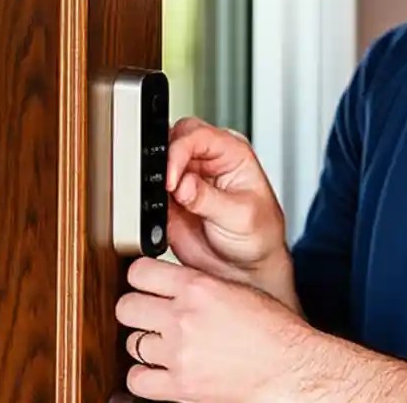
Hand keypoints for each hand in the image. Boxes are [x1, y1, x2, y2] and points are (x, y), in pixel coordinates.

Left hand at [115, 257, 312, 402]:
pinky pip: (137, 379)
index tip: (145, 285)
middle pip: (127, 307)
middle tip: (150, 316)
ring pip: (132, 342)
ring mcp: (179, 353)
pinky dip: (143, 376)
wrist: (290, 368)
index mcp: (197, 287)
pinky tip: (158, 370)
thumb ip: (197, 282)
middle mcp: (184, 317)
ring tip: (164, 345)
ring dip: (145, 344)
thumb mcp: (235, 288)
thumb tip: (167, 280)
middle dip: (137, 310)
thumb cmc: (273, 329)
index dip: (140, 278)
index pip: (139, 272)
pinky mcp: (180, 385)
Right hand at [165, 117, 295, 305]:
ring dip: (153, 181)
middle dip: (162, 160)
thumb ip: (209, 198)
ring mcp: (185, 180)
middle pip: (172, 139)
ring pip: (156, 164)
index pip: (197, 135)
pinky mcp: (169, 202)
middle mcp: (206, 161)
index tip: (172, 179)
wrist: (246, 270)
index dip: (179, 152)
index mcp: (230, 152)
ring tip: (162, 204)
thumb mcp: (241, 216)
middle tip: (163, 188)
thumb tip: (182, 184)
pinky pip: (148, 193)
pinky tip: (158, 216)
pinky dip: (147, 203)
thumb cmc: (259, 237)